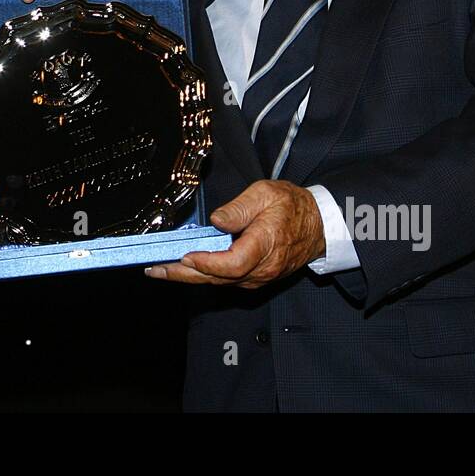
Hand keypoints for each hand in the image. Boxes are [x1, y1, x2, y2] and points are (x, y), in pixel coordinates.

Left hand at [144, 181, 324, 287]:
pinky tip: (186, 269)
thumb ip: (240, 207)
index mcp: (265, 244)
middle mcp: (262, 268)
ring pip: (220, 282)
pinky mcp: (256, 278)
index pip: (232, 263)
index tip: (185, 256)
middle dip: (183, 275)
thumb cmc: (293, 206)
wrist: (319, 225)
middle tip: (155, 269)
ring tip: (161, 269)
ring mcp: (260, 276)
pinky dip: (205, 275)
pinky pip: (227, 280)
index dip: (206, 263)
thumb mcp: (266, 193)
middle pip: (219, 278)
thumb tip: (217, 221)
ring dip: (190, 277)